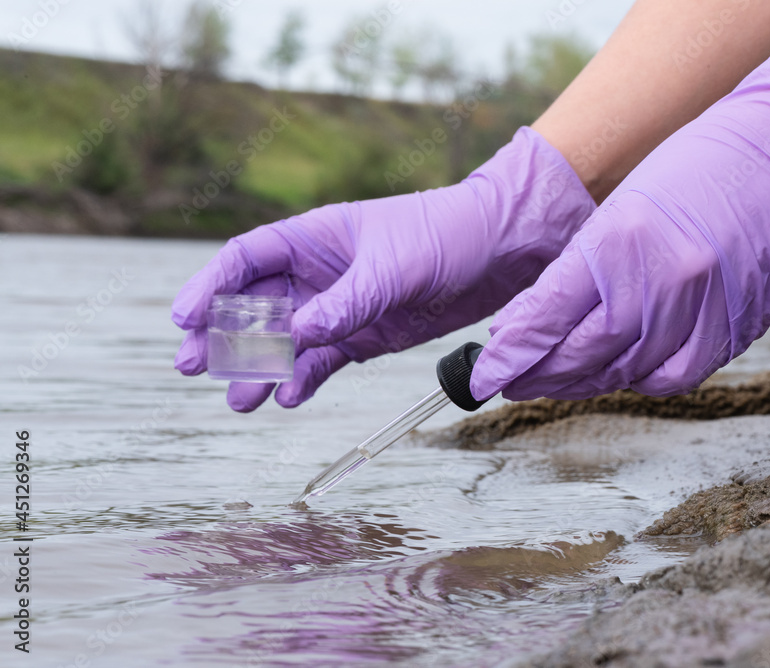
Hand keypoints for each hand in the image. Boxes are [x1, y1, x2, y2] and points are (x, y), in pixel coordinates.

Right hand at [172, 127, 594, 410]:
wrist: (502, 251)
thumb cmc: (447, 234)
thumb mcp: (394, 265)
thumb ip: (347, 302)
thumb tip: (299, 336)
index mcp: (315, 237)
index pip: (246, 258)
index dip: (210, 286)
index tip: (184, 318)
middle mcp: (319, 273)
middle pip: (256, 305)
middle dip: (224, 336)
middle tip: (193, 366)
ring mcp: (340, 307)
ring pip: (286, 341)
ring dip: (261, 369)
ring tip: (239, 400)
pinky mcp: (366, 335)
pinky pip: (324, 360)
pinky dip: (305, 379)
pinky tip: (290, 398)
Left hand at [470, 39, 769, 401]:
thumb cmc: (698, 167)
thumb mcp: (623, 204)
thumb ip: (583, 266)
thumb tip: (538, 320)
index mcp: (620, 239)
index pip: (548, 315)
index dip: (512, 352)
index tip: (484, 372)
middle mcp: (659, 281)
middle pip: (581, 352)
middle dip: (536, 374)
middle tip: (508, 382)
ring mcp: (701, 310)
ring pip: (623, 371)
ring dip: (580, 383)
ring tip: (552, 382)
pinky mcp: (733, 329)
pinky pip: (673, 377)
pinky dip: (638, 381)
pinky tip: (617, 374)